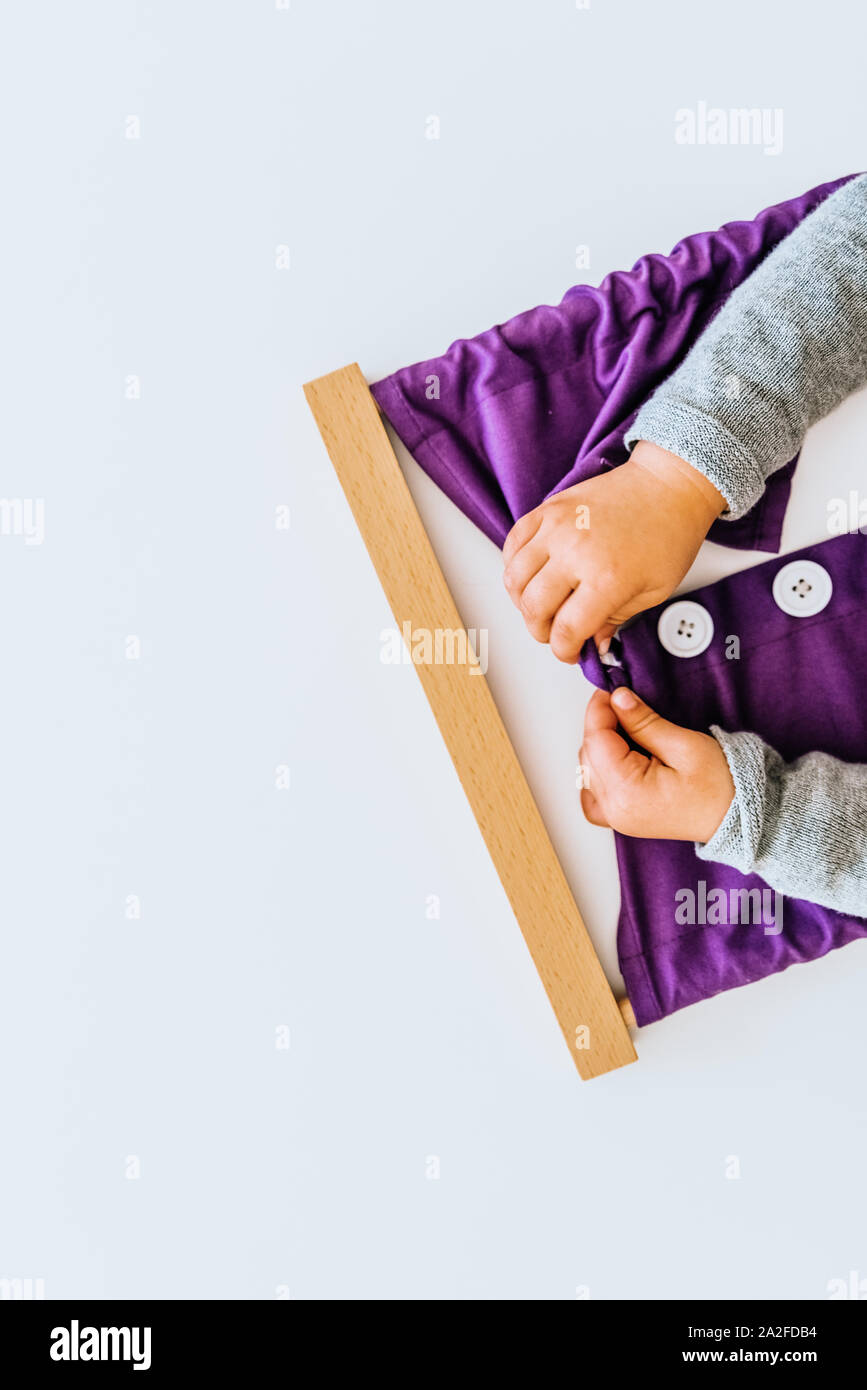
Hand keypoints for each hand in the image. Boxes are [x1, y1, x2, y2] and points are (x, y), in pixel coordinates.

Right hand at [502, 441, 725, 663]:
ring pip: (515, 579)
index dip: (563, 650)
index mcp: (608, 578)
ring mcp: (558, 528)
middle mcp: (576, 552)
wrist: (669, 485)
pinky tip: (532, 576)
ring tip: (541, 606)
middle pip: (534, 608)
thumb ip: (616, 621)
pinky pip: (513, 544)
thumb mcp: (653, 591)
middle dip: (541, 631)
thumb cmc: (669, 533)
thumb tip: (593, 643)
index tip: (569, 651)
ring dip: (523, 602)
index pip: (566, 630)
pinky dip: (514, 566)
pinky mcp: (549, 509)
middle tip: (555, 633)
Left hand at [579, 687, 734, 842]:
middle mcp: (616, 809)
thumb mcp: (684, 745)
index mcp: (628, 792)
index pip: (596, 740)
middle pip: (588, 754)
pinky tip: (614, 760)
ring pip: (588, 771)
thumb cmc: (721, 787)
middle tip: (623, 704)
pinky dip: (596, 774)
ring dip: (600, 746)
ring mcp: (617, 818)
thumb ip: (644, 722)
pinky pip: (594, 795)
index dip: (600, 710)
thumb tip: (618, 699)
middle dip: (601, 725)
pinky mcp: (623, 818)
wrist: (738, 817)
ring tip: (627, 729)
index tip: (611, 690)